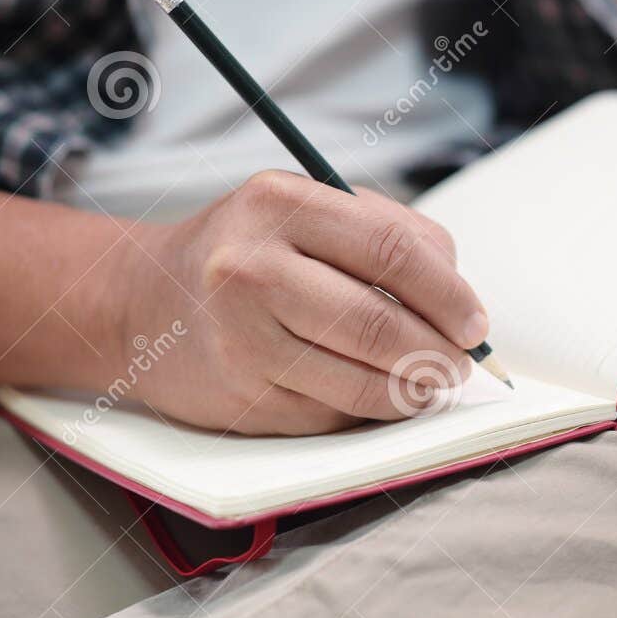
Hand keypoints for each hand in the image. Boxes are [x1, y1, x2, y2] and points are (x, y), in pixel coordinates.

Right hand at [118, 172, 487, 434]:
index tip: (476, 324)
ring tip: (429, 383)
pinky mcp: (239, 395)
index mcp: (281, 203)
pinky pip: (331, 415)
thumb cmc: (248, 252)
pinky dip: (367, 409)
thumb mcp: (307, 210)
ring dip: (413, 390)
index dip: (450, 295)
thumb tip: (462, 304)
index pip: (394, 251)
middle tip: (459, 363)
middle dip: (439, 352)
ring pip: (361, 379)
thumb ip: (389, 237)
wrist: (141, 302)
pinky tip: (373, 394)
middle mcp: (252, 267)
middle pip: (380, 322)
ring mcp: (241, 337)